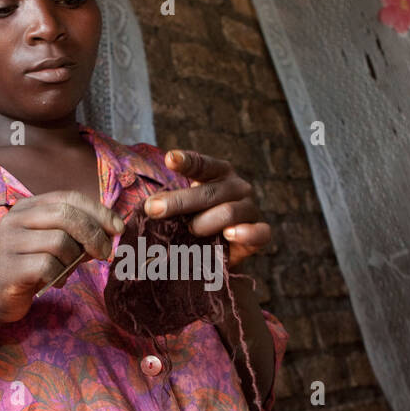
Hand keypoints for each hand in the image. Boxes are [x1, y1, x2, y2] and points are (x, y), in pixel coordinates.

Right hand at [0, 191, 124, 323]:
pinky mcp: (8, 267)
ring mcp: (9, 242)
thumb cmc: (29, 265)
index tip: (118, 228)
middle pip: (66, 215)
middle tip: (104, 253)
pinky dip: (59, 276)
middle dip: (93, 234)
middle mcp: (16, 218)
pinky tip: (55, 281)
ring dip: (74, 259)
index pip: (69, 197)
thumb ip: (78, 235)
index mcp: (29, 206)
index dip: (98, 211)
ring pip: (59, 242)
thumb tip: (113, 230)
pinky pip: (47, 266)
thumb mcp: (53, 244)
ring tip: (67, 270)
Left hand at [143, 149, 271, 266]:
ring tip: (190, 231)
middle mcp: (237, 186)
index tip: (169, 159)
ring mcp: (250, 208)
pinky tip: (229, 235)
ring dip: (204, 223)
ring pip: (228, 212)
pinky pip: (258, 232)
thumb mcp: (184, 208)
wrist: (222, 250)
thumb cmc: (198, 221)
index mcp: (218, 172)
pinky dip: (244, 233)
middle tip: (152, 209)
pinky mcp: (261, 232)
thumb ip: (171, 203)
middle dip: (178, 201)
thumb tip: (147, 207)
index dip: (186, 162)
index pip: (202, 164)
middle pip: (208, 192)